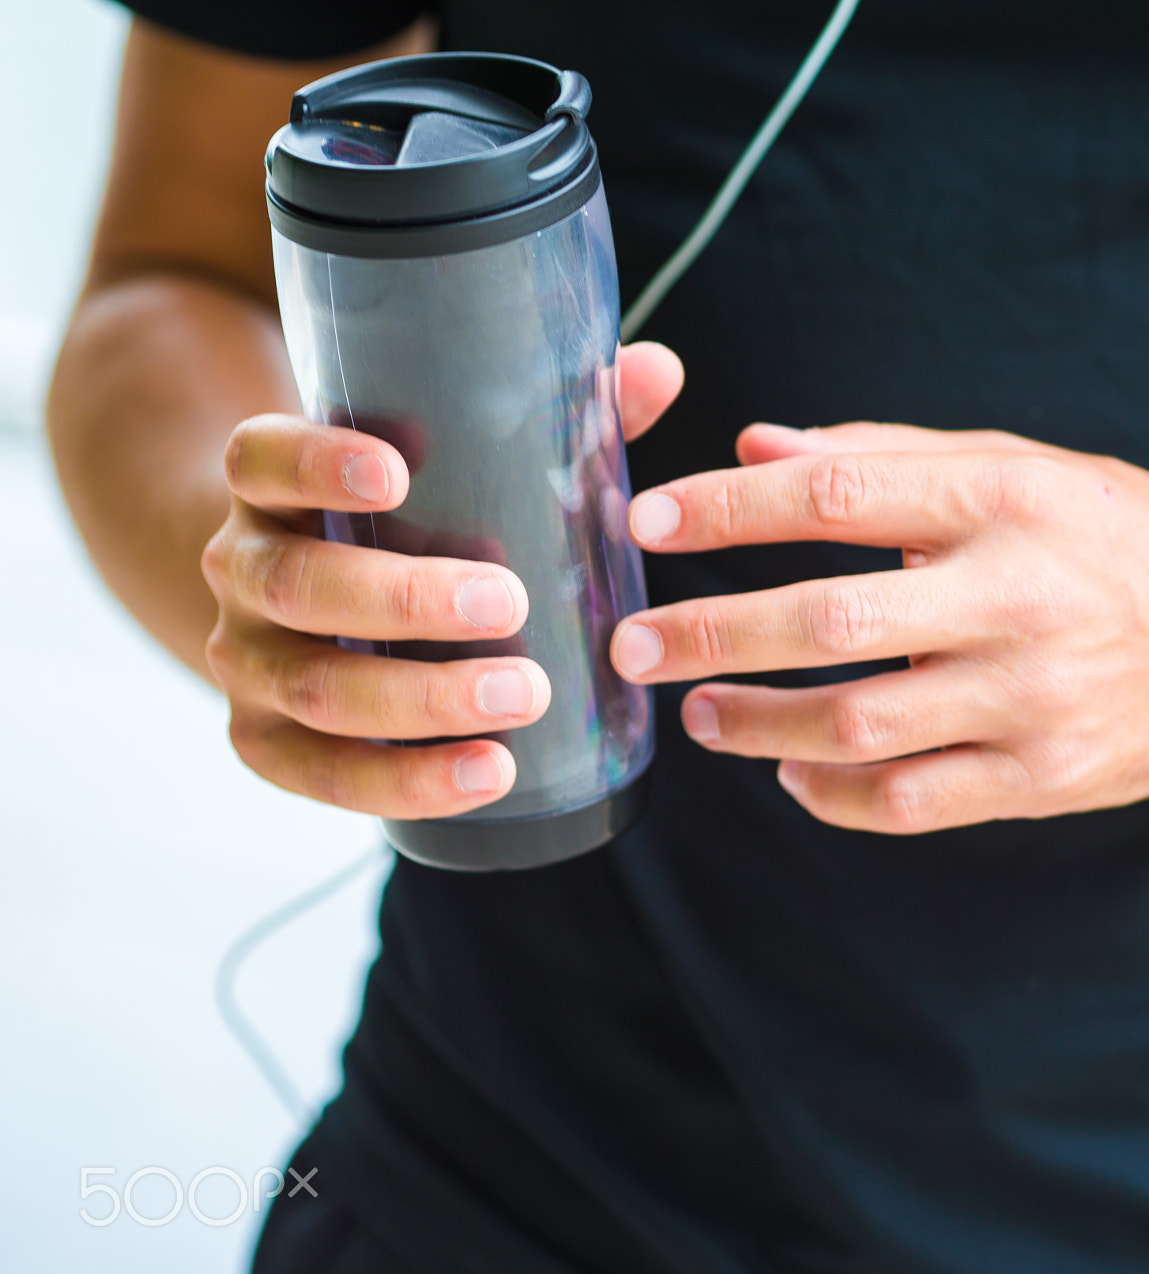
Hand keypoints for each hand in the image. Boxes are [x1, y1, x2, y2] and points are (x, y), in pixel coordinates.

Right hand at [200, 342, 684, 816]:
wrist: (305, 605)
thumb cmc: (408, 519)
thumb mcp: (456, 463)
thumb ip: (551, 416)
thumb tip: (656, 368)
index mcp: (271, 486)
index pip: (261, 457)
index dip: (316, 461)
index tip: (397, 469)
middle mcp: (242, 569)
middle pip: (294, 584)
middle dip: (401, 598)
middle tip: (507, 603)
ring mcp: (246, 661)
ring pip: (311, 685)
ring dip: (420, 698)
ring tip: (523, 696)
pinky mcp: (265, 740)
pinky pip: (320, 773)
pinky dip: (403, 781)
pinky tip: (488, 775)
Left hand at [611, 422, 1148, 832]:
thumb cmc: (1122, 535)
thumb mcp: (1020, 467)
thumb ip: (888, 456)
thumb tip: (756, 446)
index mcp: (1006, 501)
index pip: (838, 495)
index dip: (728, 510)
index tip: (648, 522)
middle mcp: (1018, 597)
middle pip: (829, 619)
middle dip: (710, 632)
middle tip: (631, 644)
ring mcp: (1033, 699)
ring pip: (857, 725)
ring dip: (756, 724)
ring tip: (701, 714)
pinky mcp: (1047, 780)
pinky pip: (911, 802)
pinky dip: (834, 794)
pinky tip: (794, 771)